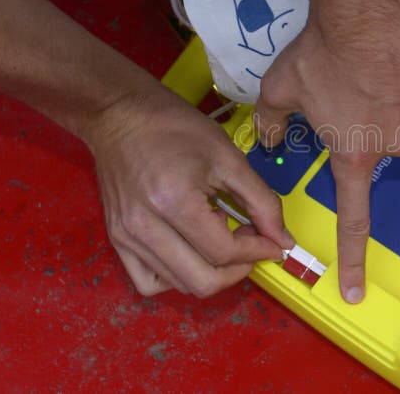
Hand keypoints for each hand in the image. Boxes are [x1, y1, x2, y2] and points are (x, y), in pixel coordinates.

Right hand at [85, 85, 294, 296]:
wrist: (120, 114)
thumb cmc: (174, 127)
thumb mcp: (229, 157)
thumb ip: (261, 201)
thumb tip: (282, 239)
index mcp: (174, 202)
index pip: (224, 252)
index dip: (257, 251)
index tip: (273, 242)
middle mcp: (144, 227)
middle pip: (202, 281)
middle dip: (237, 269)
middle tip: (250, 244)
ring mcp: (126, 237)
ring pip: (179, 285)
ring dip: (210, 271)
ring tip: (219, 237)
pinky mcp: (117, 239)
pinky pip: (149, 283)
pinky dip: (177, 277)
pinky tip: (191, 252)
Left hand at [253, 0, 399, 302]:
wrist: (366, 4)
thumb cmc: (321, 48)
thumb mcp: (280, 86)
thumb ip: (271, 122)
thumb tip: (268, 140)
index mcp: (354, 153)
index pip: (354, 219)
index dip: (353, 259)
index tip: (355, 292)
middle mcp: (394, 144)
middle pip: (381, 144)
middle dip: (367, 122)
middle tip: (353, 88)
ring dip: (395, 99)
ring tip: (377, 65)